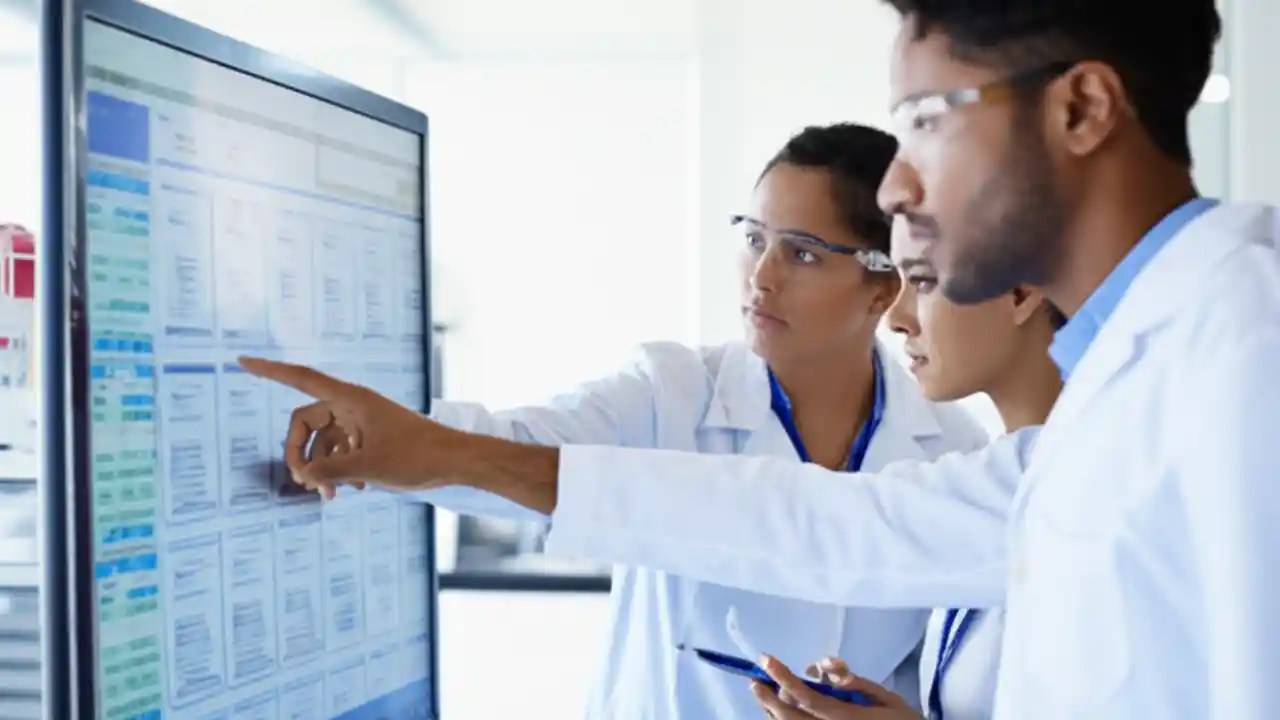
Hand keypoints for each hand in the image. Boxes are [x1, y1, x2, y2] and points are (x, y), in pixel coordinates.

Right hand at [238, 356, 470, 498]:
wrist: (455, 461)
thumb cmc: (417, 457)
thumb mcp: (368, 467)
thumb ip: (330, 472)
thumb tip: (303, 476)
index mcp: (351, 399)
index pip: (301, 378)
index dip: (270, 371)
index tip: (241, 361)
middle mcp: (353, 406)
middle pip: (306, 422)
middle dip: (299, 453)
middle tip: (304, 484)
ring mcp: (362, 422)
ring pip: (324, 442)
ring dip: (320, 469)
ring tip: (329, 498)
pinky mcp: (371, 438)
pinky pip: (341, 450)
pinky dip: (339, 470)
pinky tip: (353, 490)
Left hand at [752, 655, 922, 719]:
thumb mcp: (886, 698)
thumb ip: (858, 683)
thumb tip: (829, 668)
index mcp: (846, 718)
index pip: (806, 697)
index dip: (783, 676)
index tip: (765, 658)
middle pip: (789, 717)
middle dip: (768, 698)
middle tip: (756, 680)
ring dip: (774, 709)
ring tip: (766, 691)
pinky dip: (785, 718)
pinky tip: (782, 706)